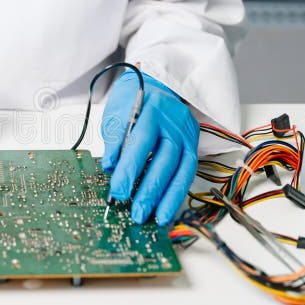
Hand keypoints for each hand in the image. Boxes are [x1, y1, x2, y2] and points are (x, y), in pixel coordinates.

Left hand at [101, 71, 198, 225]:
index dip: (128, 170)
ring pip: (180, 170)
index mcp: (149, 110)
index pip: (139, 143)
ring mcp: (186, 133)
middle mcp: (172, 122)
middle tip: (137, 212)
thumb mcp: (115, 114)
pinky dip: (177, 194)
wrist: (155, 85)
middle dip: (149, 189)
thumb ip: (114, 141)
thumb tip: (110, 167)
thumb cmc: (131, 102)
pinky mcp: (193, 144)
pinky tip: (167, 210)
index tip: (117, 192)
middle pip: (163, 160)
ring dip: (168, 197)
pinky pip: (188, 173)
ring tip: (156, 219)